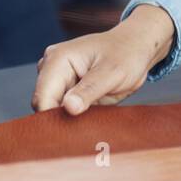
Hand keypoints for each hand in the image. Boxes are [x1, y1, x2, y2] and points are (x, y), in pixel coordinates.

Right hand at [32, 5, 175, 113]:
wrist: (138, 48)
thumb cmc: (127, 54)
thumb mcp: (112, 72)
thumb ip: (89, 90)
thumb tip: (69, 108)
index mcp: (58, 59)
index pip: (42, 98)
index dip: (54, 118)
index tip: (73, 132)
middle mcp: (52, 68)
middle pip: (45, 106)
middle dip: (62, 120)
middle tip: (88, 125)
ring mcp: (59, 79)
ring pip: (53, 111)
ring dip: (70, 120)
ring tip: (94, 116)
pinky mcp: (68, 90)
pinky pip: (65, 111)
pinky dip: (77, 117)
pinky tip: (93, 115)